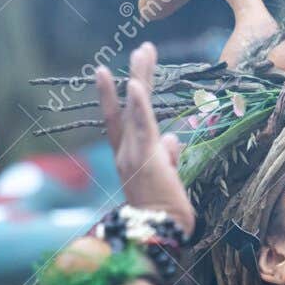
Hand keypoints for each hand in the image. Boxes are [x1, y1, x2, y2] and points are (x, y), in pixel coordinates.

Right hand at [97, 43, 195, 237]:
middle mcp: (125, 152)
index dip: (115, 95)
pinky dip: (137, 104)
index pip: (119, 120)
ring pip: (137, 109)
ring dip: (140, 77)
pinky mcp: (145, 158)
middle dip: (137, 74)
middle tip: (143, 48)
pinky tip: (135, 83)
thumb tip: (174, 138)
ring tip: (144, 51)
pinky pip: (142, 125)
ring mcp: (133, 154)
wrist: (157, 236)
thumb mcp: (166, 178)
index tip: (110, 71)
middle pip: (129, 106)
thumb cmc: (163, 213)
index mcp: (128, 157)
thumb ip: (167, 156)